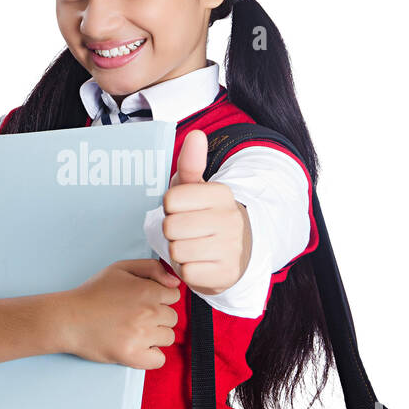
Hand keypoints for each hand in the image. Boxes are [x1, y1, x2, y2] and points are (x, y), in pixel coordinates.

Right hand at [56, 259, 180, 368]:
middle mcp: (148, 313)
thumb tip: (175, 283)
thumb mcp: (120, 268)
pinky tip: (137, 347)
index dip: (160, 298)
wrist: (69, 318)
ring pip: (168, 337)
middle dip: (158, 317)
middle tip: (136, 317)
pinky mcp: (133, 356)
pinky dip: (151, 356)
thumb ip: (152, 268)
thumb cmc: (93, 293)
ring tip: (134, 331)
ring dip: (155, 335)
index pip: (174, 296)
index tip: (144, 302)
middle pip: (172, 318)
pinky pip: (159, 359)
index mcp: (147, 290)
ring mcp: (142, 335)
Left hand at [160, 129, 251, 294]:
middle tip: (186, 232)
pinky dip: (187, 271)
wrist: (237, 253)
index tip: (184, 211)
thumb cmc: (206, 216)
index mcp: (222, 194)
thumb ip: (191, 164)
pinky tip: (199, 263)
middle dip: (172, 232)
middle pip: (171, 226)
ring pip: (177, 250)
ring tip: (192, 247)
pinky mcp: (227, 274)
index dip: (170, 208)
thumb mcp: (197, 190)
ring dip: (178, 252)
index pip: (170, 200)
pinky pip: (187, 273)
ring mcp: (231, 248)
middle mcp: (230, 219)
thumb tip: (196, 135)